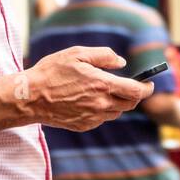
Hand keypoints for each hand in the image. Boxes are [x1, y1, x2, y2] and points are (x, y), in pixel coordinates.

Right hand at [25, 46, 153, 131]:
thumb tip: (122, 62)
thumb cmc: (52, 72)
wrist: (30, 97)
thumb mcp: (77, 54)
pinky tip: (90, 100)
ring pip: (116, 113)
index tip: (149, 83)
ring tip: (106, 91)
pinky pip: (101, 119)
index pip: (136, 91)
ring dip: (118, 103)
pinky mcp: (83, 125)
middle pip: (129, 104)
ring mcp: (92, 117)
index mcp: (102, 85)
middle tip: (130, 86)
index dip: (147, 88)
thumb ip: (104, 56)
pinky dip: (103, 110)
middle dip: (134, 95)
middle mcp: (100, 104)